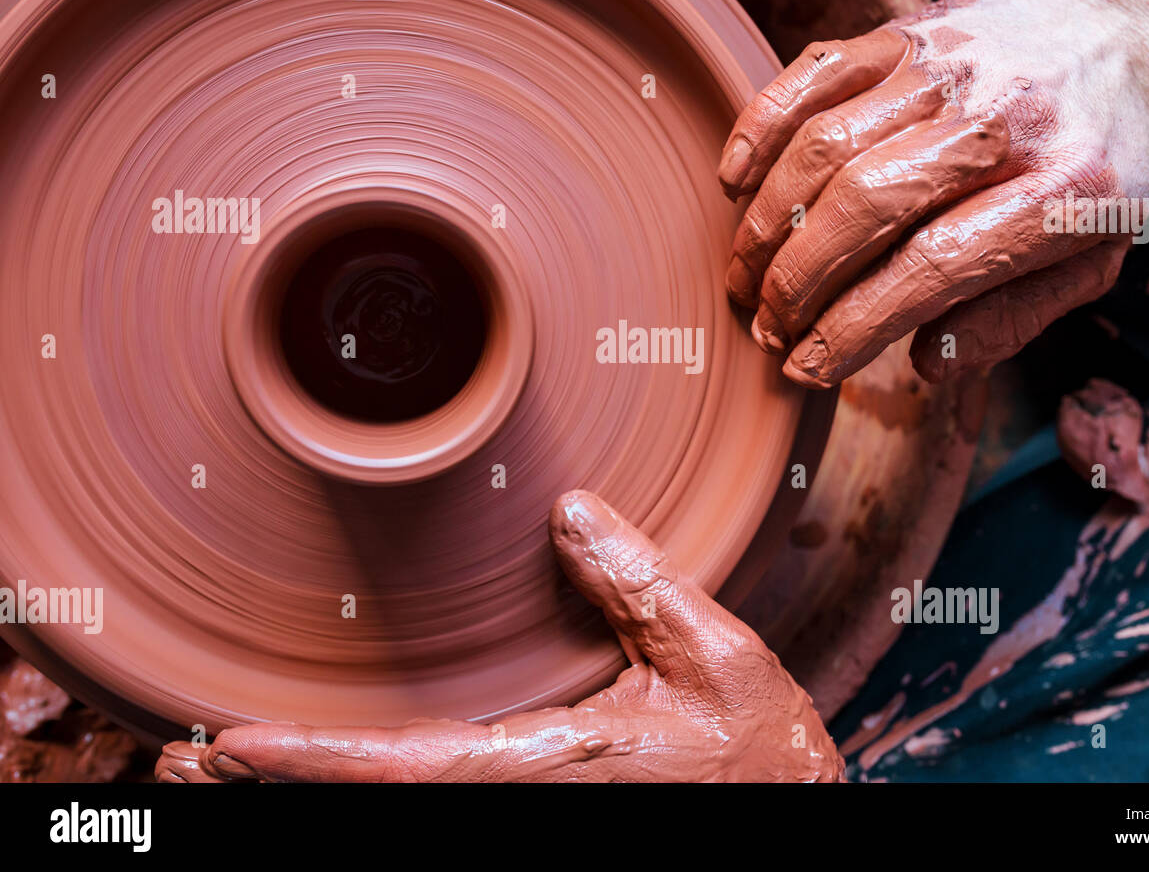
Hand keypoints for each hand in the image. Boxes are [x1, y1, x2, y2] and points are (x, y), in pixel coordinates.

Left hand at [155, 490, 842, 781]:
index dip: (315, 760)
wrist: (793, 808)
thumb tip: (568, 511)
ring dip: (307, 787)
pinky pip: (434, 795)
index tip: (235, 740)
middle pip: (377, 802)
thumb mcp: (714, 652)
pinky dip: (362, 781)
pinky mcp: (539, 798)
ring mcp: (528, 806)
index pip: (410, 768)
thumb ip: (640, 583)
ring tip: (224, 762)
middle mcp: (525, 795)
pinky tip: (329, 764)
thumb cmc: (760, 748)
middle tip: (185, 755)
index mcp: (555, 764)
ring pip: (398, 807)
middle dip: (278, 786)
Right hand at [717, 0, 1148, 387]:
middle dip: (797, 283)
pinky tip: (735, 184)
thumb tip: (927, 361)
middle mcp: (999, 120)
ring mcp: (946, 68)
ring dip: (767, 224)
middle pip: (865, 204)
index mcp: (1060, 190)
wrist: (1116, 34)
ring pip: (825, 146)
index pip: (933, 268)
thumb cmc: (1093, 164)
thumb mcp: (1093, 256)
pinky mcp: (903, 34)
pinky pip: (811, 78)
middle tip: (768, 329)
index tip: (808, 367)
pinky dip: (759, 130)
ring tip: (747, 278)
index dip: (854, 326)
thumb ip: (1015, 316)